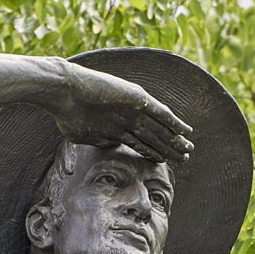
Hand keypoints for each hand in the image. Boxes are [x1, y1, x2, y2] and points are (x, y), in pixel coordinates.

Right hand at [48, 62, 193, 162]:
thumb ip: (100, 141)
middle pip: (154, 136)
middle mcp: (128, 118)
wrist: (65, 91)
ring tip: (189, 150)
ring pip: (161, 128)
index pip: (141, 142)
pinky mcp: (138, 99)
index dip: (154, 152)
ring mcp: (134, 108)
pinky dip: (174, 122)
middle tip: (185, 159)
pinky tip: (186, 131)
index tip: (164, 161)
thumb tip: (113, 146)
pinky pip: (161, 113)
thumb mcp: (82, 135)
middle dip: (170, 148)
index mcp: (117, 127)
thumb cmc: (67, 114)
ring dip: (176, 140)